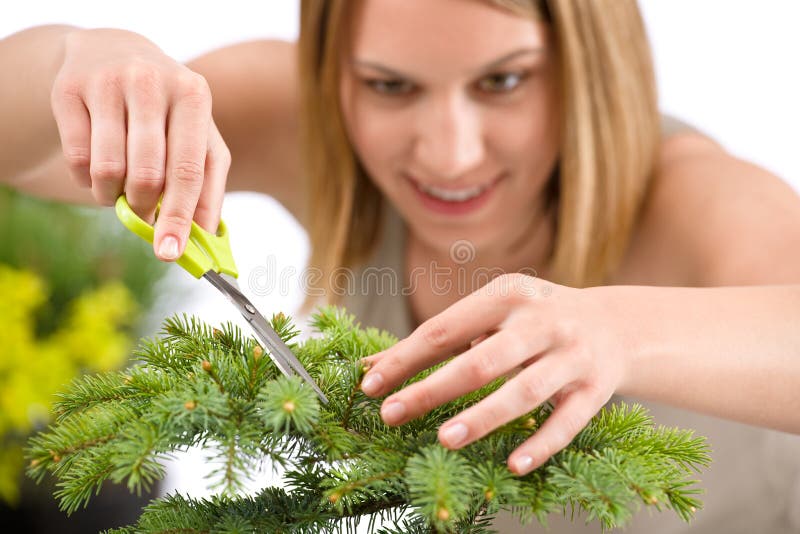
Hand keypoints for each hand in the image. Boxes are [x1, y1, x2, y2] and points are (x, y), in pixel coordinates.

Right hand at [50, 28, 229, 259]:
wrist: (113, 52)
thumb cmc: (169, 112)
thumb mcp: (198, 138)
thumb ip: (208, 187)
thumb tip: (205, 239)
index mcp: (194, 96)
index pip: (188, 170)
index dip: (179, 218)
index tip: (171, 253)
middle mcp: (151, 83)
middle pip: (147, 175)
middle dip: (144, 208)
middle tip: (142, 214)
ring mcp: (107, 82)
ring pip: (108, 170)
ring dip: (112, 196)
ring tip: (119, 190)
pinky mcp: (68, 88)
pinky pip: (77, 160)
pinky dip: (86, 180)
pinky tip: (97, 167)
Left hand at [359, 274, 630, 474]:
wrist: (616, 324)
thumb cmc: (534, 320)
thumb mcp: (493, 313)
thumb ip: (440, 339)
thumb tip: (373, 367)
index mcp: (508, 294)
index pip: (446, 329)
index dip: (406, 359)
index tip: (370, 385)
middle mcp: (542, 321)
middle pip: (481, 360)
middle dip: (432, 388)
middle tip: (391, 414)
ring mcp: (572, 356)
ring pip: (524, 391)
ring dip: (483, 417)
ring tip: (443, 439)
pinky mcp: (597, 389)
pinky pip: (567, 422)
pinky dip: (540, 444)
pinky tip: (512, 465)